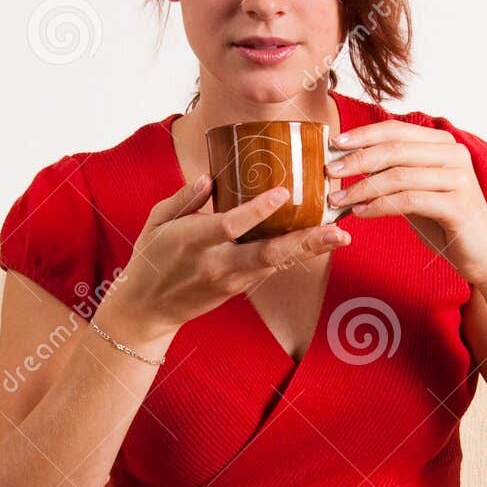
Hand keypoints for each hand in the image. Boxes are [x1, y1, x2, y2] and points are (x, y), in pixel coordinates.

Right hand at [101, 175, 351, 341]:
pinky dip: (294, 254)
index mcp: (192, 243)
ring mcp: (231, 280)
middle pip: (267, 254)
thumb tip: (210, 176)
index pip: (229, 227)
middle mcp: (216, 264)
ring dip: (309, 250)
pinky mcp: (239, 288)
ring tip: (339, 236)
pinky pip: (270, 267)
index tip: (282, 193)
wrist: (147, 310)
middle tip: (336, 232)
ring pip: (276, 264)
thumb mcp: (157, 221)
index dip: (257, 211)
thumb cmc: (150, 258)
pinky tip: (317, 241)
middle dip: (304, 242)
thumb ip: (185, 198)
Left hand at [325, 120, 486, 284]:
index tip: (334, 145)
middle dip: (357, 160)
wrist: (483, 255)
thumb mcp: (417, 191)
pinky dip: (379, 206)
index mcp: (443, 144)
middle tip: (329, 172)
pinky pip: (409, 200)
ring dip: (363, 188)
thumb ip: (394, 174)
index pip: (396, 130)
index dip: (363, 135)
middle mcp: (454, 154)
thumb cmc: (445, 223)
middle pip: (395, 150)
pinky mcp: (458, 206)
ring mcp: (459, 179)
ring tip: (338, 200)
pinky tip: (360, 213)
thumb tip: (351, 164)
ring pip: (399, 175)